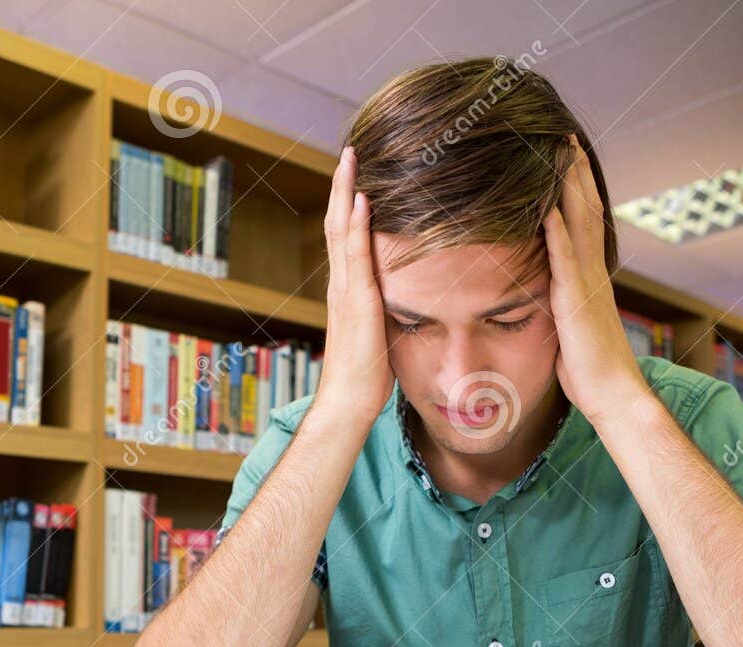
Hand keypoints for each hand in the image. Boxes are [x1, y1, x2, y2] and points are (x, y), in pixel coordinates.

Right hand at [317, 146, 394, 423]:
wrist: (350, 401)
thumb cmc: (368, 376)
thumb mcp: (381, 332)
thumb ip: (386, 309)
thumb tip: (404, 296)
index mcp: (349, 290)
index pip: (346, 237)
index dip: (348, 204)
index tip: (357, 175)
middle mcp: (342, 284)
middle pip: (338, 223)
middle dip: (343, 186)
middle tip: (349, 151)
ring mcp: (345, 290)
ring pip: (341, 230)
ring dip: (345, 192)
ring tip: (350, 159)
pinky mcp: (356, 301)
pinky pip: (355, 255)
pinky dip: (356, 224)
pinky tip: (362, 199)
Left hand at [542, 134, 650, 424]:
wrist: (614, 394)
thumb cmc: (590, 367)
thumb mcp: (571, 322)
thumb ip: (561, 297)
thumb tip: (547, 285)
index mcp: (588, 274)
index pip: (582, 217)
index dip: (573, 183)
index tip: (562, 151)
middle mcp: (591, 271)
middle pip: (584, 208)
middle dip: (573, 170)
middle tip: (562, 133)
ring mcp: (586, 285)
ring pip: (579, 225)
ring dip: (568, 189)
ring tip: (557, 153)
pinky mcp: (576, 304)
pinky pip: (566, 264)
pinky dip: (558, 235)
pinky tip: (547, 211)